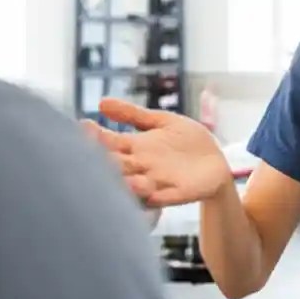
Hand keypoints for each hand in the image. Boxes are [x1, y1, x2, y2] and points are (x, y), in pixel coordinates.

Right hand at [81, 98, 231, 206]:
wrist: (216, 162)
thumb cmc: (186, 141)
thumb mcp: (162, 121)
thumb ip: (133, 114)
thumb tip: (101, 102)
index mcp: (135, 147)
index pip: (109, 142)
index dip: (96, 136)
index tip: (83, 125)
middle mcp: (140, 166)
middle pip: (117, 165)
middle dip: (104, 161)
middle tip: (89, 155)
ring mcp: (157, 181)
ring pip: (134, 184)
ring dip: (126, 181)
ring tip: (117, 175)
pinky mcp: (176, 193)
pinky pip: (162, 197)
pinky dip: (154, 196)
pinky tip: (147, 190)